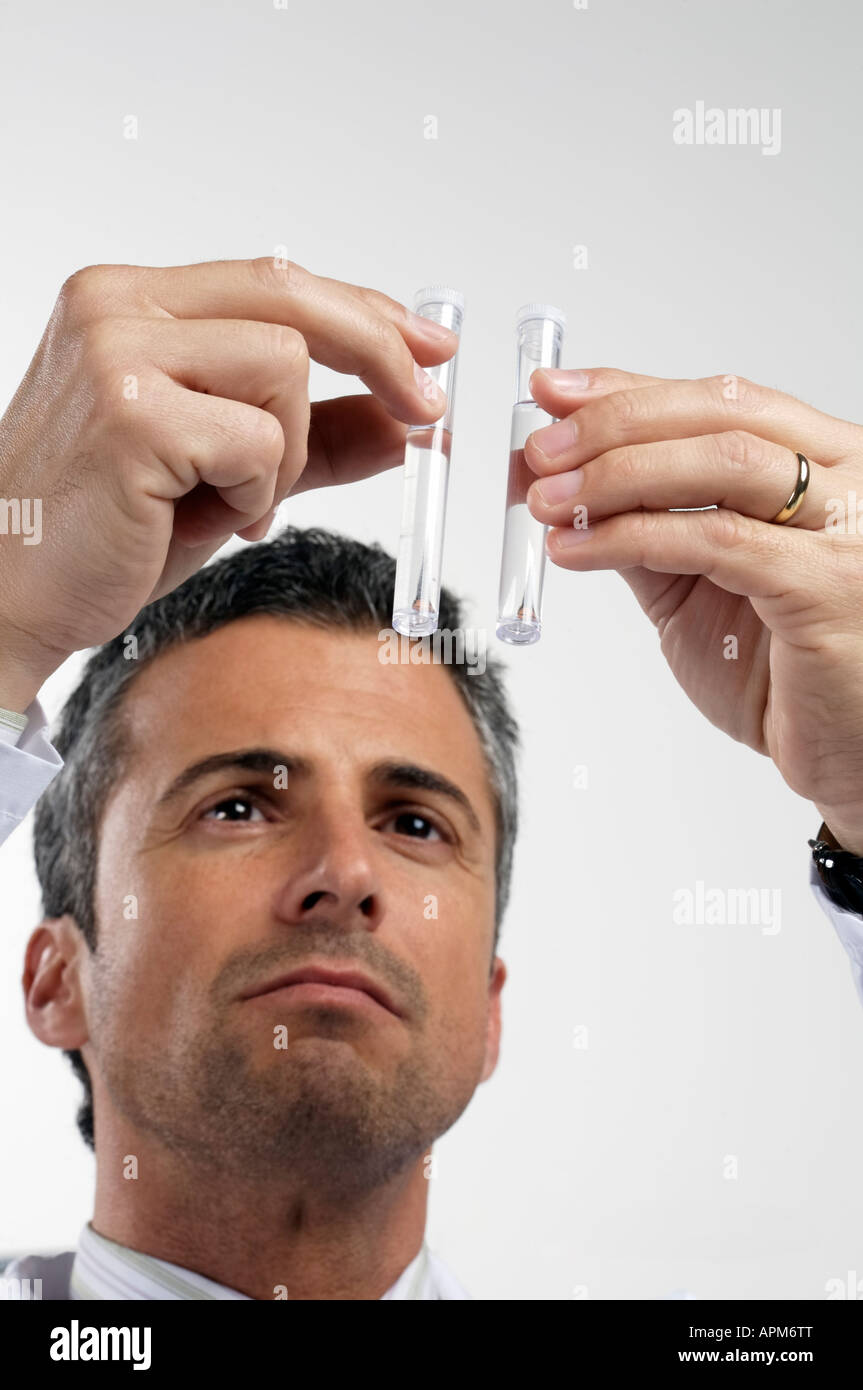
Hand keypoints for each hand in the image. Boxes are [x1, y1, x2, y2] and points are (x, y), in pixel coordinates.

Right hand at [0, 257, 455, 708]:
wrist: (11, 590)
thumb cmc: (107, 529)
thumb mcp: (228, 472)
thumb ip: (312, 437)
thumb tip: (403, 422)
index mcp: (131, 300)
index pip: (274, 280)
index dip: (365, 312)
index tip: (427, 348)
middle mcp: (116, 305)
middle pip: (291, 297)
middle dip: (379, 351)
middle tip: (425, 407)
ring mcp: (117, 352)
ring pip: (284, 370)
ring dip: (286, 454)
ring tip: (230, 502)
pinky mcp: (130, 413)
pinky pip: (259, 441)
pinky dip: (254, 493)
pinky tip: (202, 519)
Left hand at [525, 367, 862, 853]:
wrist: (843, 753)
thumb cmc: (782, 672)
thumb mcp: (697, 585)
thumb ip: (647, 529)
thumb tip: (562, 480)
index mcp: (824, 462)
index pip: (720, 398)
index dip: (629, 390)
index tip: (553, 394)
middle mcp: (848, 480)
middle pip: (720, 414)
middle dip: (614, 425)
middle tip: (540, 453)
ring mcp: (847, 529)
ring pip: (722, 465)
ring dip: (617, 475)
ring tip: (546, 500)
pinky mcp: (826, 586)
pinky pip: (716, 542)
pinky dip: (633, 537)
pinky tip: (578, 549)